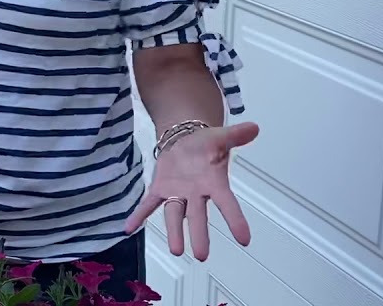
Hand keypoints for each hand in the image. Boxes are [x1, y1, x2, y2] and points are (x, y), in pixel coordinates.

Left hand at [124, 121, 259, 260]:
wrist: (186, 139)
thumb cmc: (205, 144)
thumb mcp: (221, 136)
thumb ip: (236, 135)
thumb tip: (254, 128)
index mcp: (214, 182)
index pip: (227, 203)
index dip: (236, 220)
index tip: (244, 239)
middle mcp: (196, 193)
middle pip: (198, 215)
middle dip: (200, 235)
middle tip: (201, 255)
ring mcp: (178, 193)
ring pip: (175, 214)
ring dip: (174, 232)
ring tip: (176, 251)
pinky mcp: (161, 189)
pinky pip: (149, 203)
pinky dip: (139, 215)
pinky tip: (129, 227)